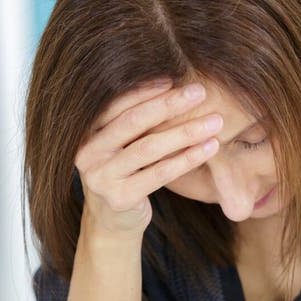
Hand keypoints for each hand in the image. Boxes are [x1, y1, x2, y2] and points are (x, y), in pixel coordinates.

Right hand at [73, 78, 221, 234]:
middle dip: (169, 105)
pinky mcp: (120, 197)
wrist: (113, 222)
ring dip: (185, 132)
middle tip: (200, 92)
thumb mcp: (123, 146)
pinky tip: (209, 148)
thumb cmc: (124, 175)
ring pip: (149, 148)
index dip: (147, 90)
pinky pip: (160, 173)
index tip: (176, 78)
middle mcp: (88, 152)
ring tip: (214, 122)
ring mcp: (101, 177)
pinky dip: (187, 159)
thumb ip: (135, 122)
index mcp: (85, 132)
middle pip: (133, 121)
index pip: (117, 103)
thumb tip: (172, 84)